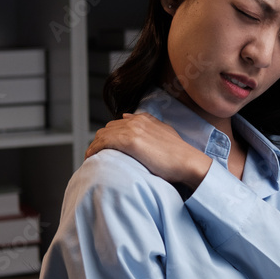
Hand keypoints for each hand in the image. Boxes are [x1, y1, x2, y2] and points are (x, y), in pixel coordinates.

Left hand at [86, 112, 212, 188]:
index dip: (109, 136)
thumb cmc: (179, 154)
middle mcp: (136, 121)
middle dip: (100, 141)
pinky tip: (91, 158)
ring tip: (92, 158)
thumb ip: (149, 124)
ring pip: (102, 134)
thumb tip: (128, 117)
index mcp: (144, 119)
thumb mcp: (165, 133)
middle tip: (97, 156)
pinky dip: (94, 149)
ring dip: (95, 146)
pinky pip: (103, 142)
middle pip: (107, 128)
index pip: (117, 124)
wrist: (188, 161)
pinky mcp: (130, 141)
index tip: (106, 148)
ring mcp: (132, 129)